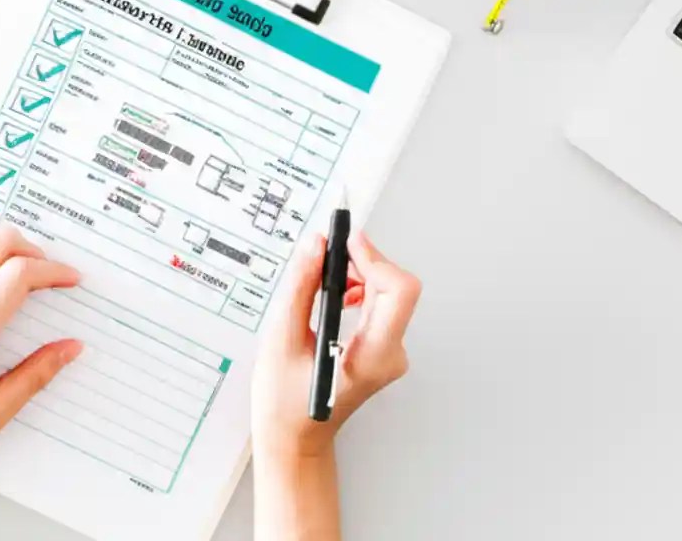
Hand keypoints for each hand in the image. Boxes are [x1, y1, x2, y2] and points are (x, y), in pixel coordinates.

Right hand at [252, 231, 421, 459]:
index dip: (375, 259)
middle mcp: (391, 355)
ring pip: (390, 294)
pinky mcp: (383, 349)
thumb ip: (302, 288)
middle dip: (364, 263)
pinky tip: (337, 295)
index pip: (398, 292)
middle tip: (329, 253)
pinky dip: (361, 291)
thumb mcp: (283, 340)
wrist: (294, 439)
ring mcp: (391, 354)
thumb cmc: (285, 404)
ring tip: (326, 276)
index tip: (348, 242)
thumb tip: (315, 246)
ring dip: (361, 275)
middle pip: (396, 288)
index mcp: (372, 356)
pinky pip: (382, 306)